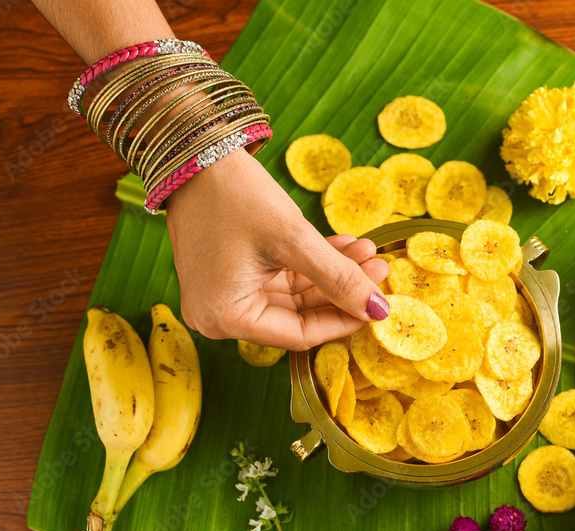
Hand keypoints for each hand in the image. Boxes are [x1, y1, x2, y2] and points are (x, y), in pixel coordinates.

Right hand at [165, 149, 389, 350]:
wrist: (195, 152)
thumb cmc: (234, 195)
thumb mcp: (293, 238)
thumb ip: (339, 278)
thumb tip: (380, 310)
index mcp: (225, 317)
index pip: (300, 334)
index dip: (344, 319)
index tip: (380, 302)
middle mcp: (219, 315)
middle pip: (298, 316)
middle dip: (342, 290)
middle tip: (379, 269)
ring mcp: (225, 294)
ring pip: (294, 295)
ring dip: (331, 273)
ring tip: (366, 250)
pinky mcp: (232, 274)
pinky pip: (281, 279)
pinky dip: (311, 264)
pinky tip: (344, 246)